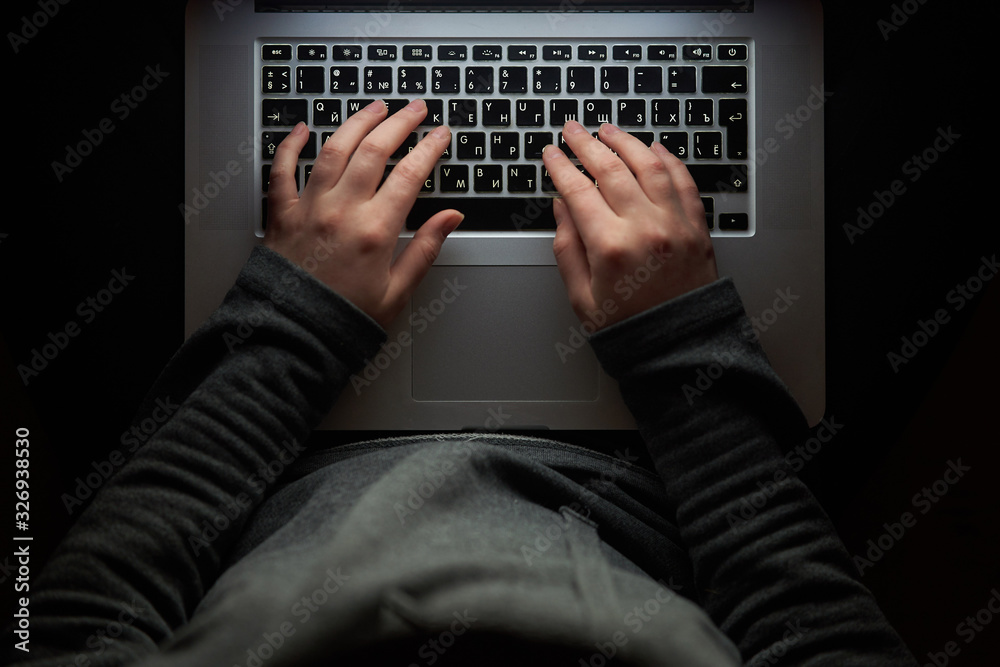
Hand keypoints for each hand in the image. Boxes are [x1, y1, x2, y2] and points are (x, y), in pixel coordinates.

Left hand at [264, 99, 461, 328]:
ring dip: (357, 122)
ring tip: (375, 107)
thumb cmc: (344, 320)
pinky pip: (282, 169)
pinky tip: (302, 129)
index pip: (409, 175)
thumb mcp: (397, 292)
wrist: (292, 337)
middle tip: (415, 108)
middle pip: (374, 150)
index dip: (428, 148)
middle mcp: (341, 211)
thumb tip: (451, 218)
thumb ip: (425, 249)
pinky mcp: (281, 215)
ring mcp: (308, 208)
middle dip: (399, 122)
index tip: (440, 135)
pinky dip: (291, 145)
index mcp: (375, 231)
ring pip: (334, 148)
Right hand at [542, 120, 717, 329]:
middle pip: (610, 170)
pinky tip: (654, 148)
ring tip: (608, 130)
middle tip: (572, 129)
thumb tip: (561, 207)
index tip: (550, 154)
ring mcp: (675, 224)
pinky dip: (668, 159)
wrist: (679, 346)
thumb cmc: (629, 327)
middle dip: (586, 144)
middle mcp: (645, 228)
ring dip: (626, 142)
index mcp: (610, 248)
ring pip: (649, 165)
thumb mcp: (581, 297)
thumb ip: (567, 249)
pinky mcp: (696, 227)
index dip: (560, 167)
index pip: (578, 192)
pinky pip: (683, 181)